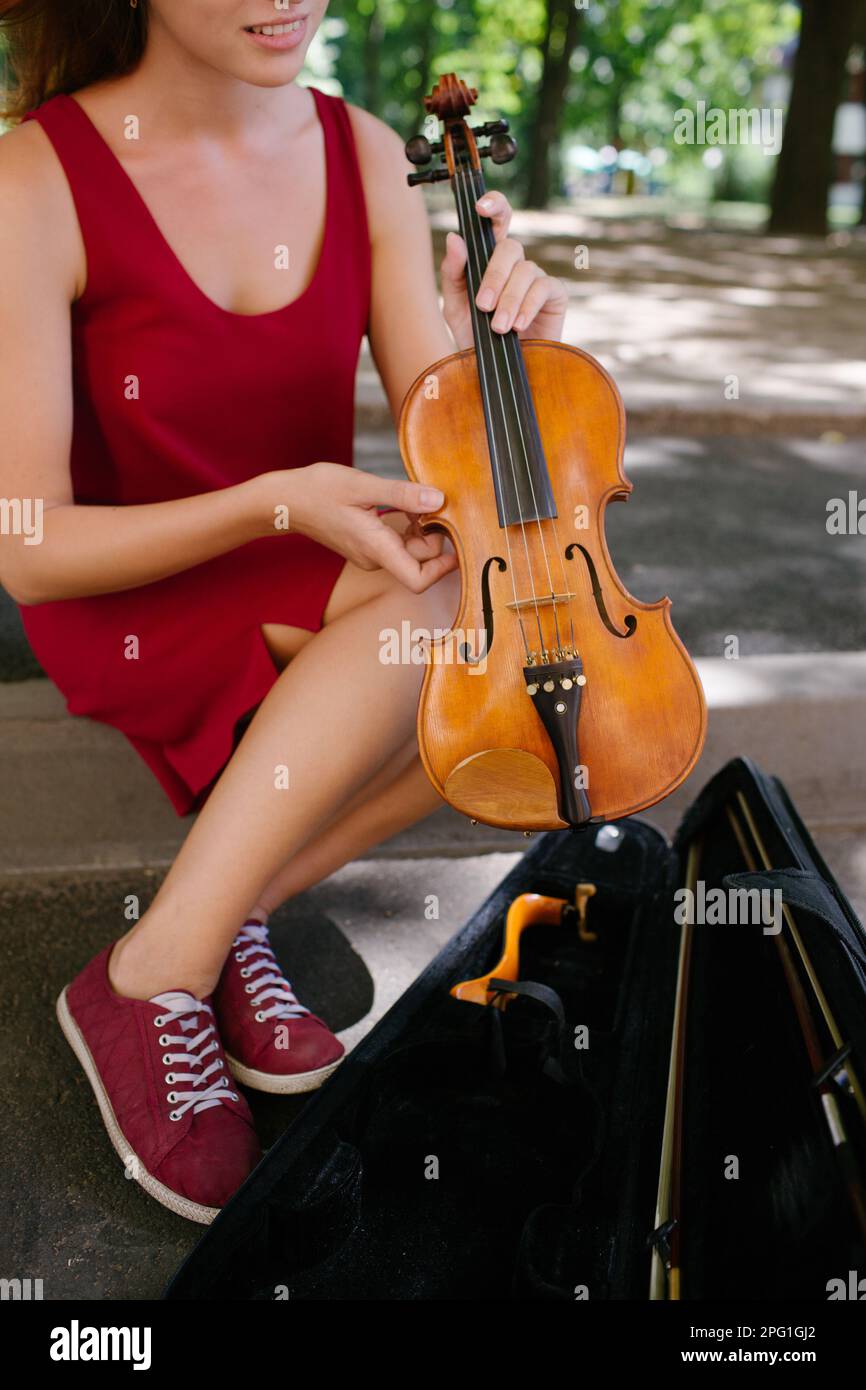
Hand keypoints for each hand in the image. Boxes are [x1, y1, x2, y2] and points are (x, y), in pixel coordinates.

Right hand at [277, 463, 456, 593]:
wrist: (285, 501)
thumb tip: (438, 499)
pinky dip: (407, 524)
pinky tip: (403, 502)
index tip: (454, 543)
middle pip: (420, 561)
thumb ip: (403, 494)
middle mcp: (375, 558)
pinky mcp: (367, 545)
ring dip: (421, 526)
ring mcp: (370, 554)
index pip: (418, 580)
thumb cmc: (317, 491)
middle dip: (433, 533)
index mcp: (376, 548)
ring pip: (410, 549)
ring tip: (413, 498)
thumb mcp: (362, 485)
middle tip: (430, 500)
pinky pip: (397, 541)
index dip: (442, 568)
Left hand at [440, 190, 567, 351]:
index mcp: (491, 260)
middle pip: (511, 248)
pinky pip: (544, 288)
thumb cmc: (475, 336)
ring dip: (510, 300)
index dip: (494, 205)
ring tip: (498, 327)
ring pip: (526, 271)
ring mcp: (537, 278)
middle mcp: (516, 264)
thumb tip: (455, 238)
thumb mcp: (456, 307)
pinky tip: (518, 326)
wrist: (494, 370)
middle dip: (495, 276)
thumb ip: (453, 273)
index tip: (480, 208)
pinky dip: (528, 306)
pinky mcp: (554, 296)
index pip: (497, 223)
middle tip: (483, 306)